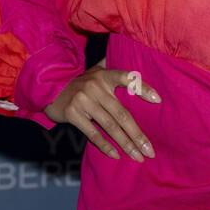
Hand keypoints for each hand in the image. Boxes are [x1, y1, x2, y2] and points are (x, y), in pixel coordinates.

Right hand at [45, 63, 160, 161]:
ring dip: (125, 144)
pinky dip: (105, 146)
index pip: (127, 78)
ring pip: (109, 126)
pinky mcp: (73, 114)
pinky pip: (93, 133)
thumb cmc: (80, 83)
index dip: (142, 87)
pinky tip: (116, 155)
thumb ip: (111, 66)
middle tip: (150, 150)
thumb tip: (131, 53)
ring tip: (138, 156)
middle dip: (137, 134)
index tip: (158, 100)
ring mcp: (83, 100)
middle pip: (121, 113)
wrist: (50, 90)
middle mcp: (95, 86)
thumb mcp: (94, 71)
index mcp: (104, 75)